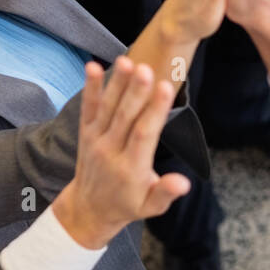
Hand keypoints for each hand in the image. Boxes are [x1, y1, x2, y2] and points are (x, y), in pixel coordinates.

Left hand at [52, 58, 190, 249]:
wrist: (88, 209)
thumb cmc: (127, 205)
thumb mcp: (150, 207)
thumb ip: (166, 193)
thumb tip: (183, 183)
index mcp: (131, 168)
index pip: (144, 134)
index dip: (155, 110)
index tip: (166, 88)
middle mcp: (111, 151)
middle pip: (125, 117)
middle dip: (136, 92)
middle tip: (147, 68)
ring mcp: (96, 140)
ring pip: (108, 108)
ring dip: (117, 83)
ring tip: (126, 60)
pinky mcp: (86, 132)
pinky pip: (88, 107)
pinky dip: (90, 87)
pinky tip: (93, 66)